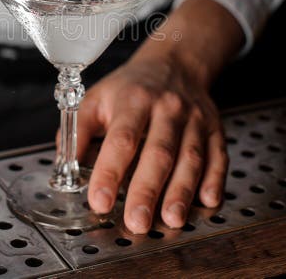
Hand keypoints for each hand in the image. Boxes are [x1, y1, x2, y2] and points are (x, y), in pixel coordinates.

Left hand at [77, 53, 226, 233]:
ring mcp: (194, 119)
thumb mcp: (97, 97)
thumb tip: (66, 166)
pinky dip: (215, 180)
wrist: (175, 64)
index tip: (99, 200)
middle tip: (136, 222)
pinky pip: (218, 156)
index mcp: (133, 100)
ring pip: (190, 158)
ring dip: (181, 191)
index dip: (110, 171)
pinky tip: (208, 200)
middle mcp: (167, 109)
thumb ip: (79, 131)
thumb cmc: (131, 87)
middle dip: (147, 190)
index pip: (121, 139)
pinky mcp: (215, 129)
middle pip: (158, 152)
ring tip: (171, 219)